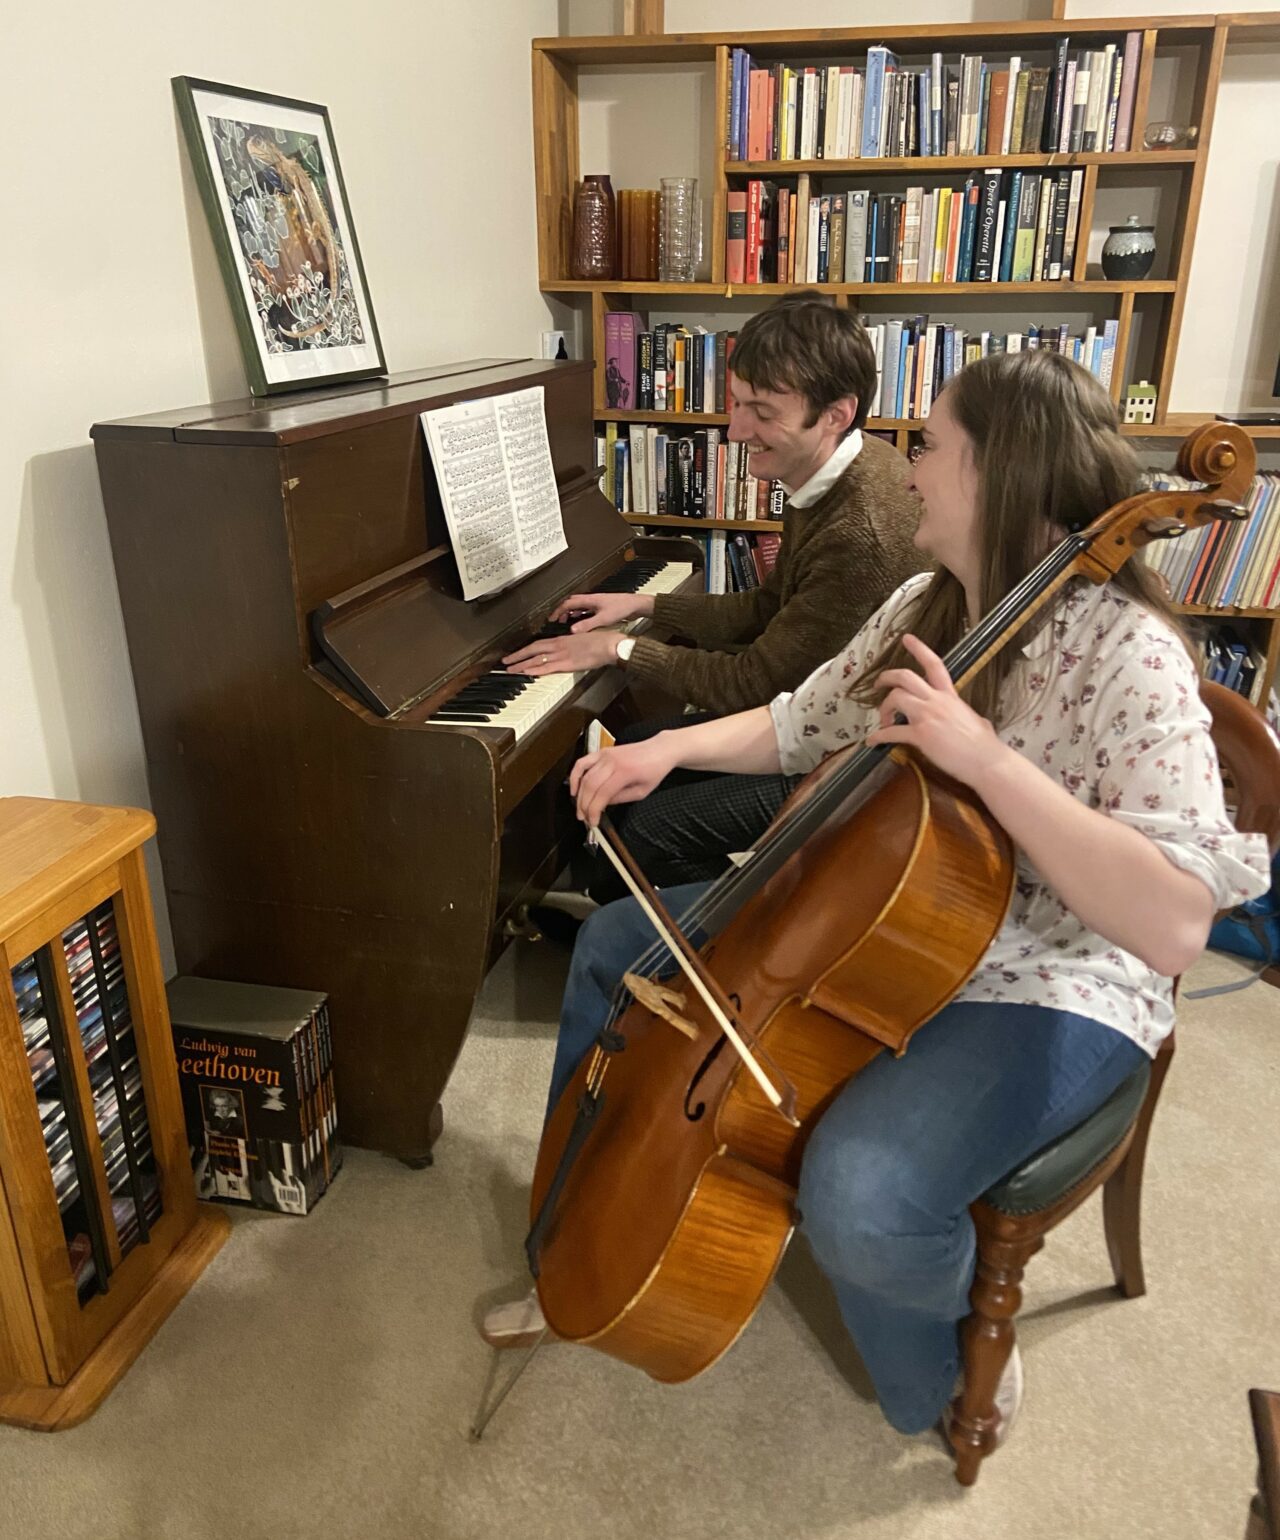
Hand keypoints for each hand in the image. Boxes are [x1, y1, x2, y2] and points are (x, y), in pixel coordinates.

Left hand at [502, 630, 624, 674]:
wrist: (609, 644)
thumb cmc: (600, 641)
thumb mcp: (581, 639)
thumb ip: (570, 645)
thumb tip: (563, 650)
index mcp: (562, 639)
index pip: (538, 644)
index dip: (524, 649)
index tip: (515, 654)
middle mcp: (558, 646)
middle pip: (532, 650)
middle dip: (517, 656)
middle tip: (505, 662)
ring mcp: (562, 655)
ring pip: (537, 659)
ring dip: (522, 664)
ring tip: (510, 670)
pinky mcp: (568, 664)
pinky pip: (548, 667)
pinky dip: (537, 670)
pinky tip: (527, 673)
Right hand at [549, 591, 652, 630]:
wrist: (635, 605)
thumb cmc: (622, 608)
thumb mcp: (603, 619)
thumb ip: (587, 624)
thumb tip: (573, 630)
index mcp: (589, 600)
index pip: (568, 604)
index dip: (558, 611)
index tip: (551, 618)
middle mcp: (591, 599)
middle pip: (571, 602)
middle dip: (562, 610)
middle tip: (556, 619)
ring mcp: (596, 602)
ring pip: (578, 605)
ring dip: (570, 612)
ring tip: (566, 620)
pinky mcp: (601, 606)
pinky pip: (585, 608)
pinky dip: (579, 613)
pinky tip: (581, 619)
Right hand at [569, 736, 676, 826]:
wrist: (660, 749)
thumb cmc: (655, 771)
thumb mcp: (642, 791)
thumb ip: (620, 798)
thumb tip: (602, 805)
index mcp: (625, 772)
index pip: (602, 794)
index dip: (594, 810)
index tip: (593, 822)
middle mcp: (612, 761)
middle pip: (590, 786)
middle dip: (584, 805)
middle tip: (584, 818)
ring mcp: (605, 754)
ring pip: (584, 776)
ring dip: (578, 794)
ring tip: (579, 808)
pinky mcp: (602, 751)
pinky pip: (583, 763)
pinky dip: (575, 775)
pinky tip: (574, 788)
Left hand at [866, 634, 1005, 789]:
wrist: (987, 761)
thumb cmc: (985, 745)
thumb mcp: (977, 720)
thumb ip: (965, 714)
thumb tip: (970, 719)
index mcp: (950, 696)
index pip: (934, 665)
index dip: (919, 649)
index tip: (906, 639)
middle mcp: (937, 701)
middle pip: (905, 677)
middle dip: (887, 677)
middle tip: (878, 684)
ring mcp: (927, 717)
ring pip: (896, 698)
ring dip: (884, 708)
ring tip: (884, 720)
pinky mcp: (920, 736)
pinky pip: (892, 732)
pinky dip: (878, 736)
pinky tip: (872, 741)